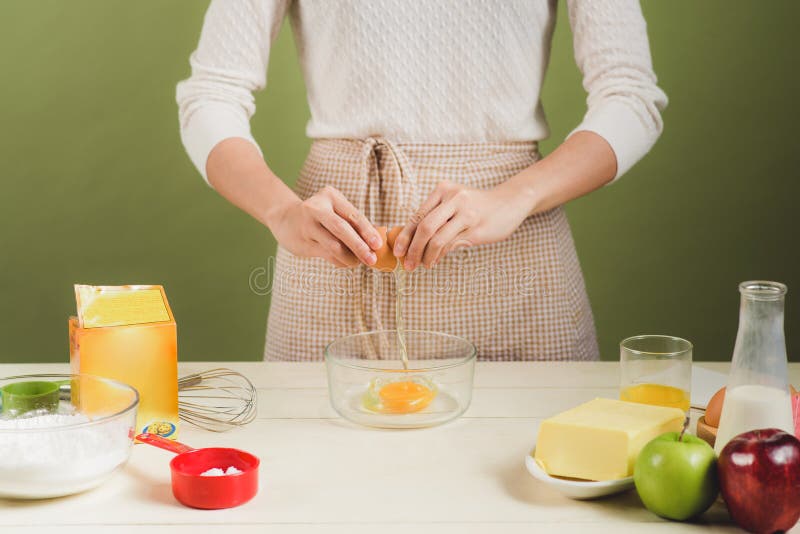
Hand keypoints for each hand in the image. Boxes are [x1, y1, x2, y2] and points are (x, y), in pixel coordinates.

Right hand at [268, 186, 382, 267]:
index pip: (353, 215)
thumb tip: (378, 242)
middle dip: (359, 246)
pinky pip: (326, 254)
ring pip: (334, 245)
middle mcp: (316, 208)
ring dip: (350, 257)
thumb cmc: (320, 216)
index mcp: (330, 196)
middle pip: (342, 229)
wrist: (284, 218)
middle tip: (372, 260)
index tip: (378, 245)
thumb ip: (353, 223)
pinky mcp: (303, 241)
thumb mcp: (334, 211)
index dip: (367, 231)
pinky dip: (339, 261)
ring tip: (358, 263)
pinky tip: (345, 263)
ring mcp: (307, 225)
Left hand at [392, 180, 531, 270]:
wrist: (509, 202)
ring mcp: (466, 214)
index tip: (397, 251)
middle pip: (425, 228)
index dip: (404, 236)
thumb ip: (434, 216)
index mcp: (443, 190)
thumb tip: (409, 241)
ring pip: (438, 239)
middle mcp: (454, 199)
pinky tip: (435, 261)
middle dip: (413, 249)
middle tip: (408, 264)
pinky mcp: (476, 229)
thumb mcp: (453, 203)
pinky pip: (452, 245)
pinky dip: (440, 256)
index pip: (418, 216)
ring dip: (426, 256)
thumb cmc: (476, 206)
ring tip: (422, 265)